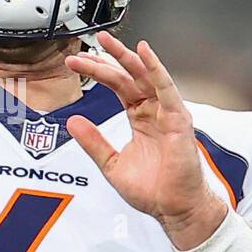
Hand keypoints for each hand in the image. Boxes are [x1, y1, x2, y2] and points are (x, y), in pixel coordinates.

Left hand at [65, 31, 227, 250]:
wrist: (173, 209)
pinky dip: (155, 69)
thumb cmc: (152, 190)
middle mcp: (153, 111)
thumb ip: (93, 141)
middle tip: (88, 45)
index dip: (98, 73)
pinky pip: (166, 89)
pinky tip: (144, 53)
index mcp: (139, 117)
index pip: (117, 86)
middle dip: (108, 59)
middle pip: (129, 76)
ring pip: (145, 76)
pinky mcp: (178, 119)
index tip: (76, 64)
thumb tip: (73, 121)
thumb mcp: (111, 163)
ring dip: (127, 57)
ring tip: (108, 42)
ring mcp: (166, 113)